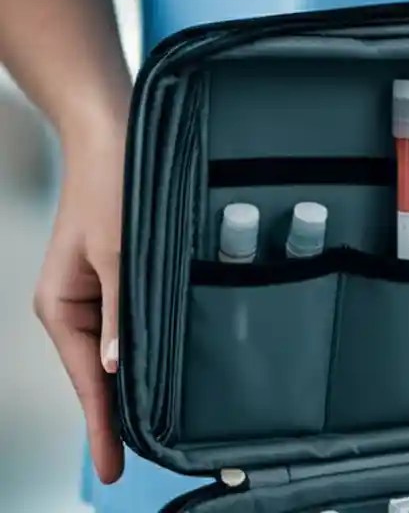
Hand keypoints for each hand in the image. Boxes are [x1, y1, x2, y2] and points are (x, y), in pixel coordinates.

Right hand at [32, 123, 126, 483]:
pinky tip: (153, 372)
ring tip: (147, 429)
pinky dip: (137, 350)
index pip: (85, 380)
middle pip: (96, 374)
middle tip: (136, 459)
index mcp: (60, 305)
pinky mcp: (113, 280)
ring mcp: (92, 294)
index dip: (101, 425)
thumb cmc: (111, 185)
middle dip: (115, 413)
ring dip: (130, 382)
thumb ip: (121, 309)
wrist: (111, 138)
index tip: (112, 466)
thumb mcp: (120, 251)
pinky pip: (124, 326)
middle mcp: (72, 306)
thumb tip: (116, 363)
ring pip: (113, 352)